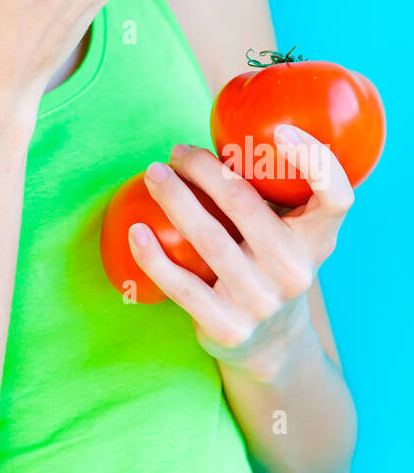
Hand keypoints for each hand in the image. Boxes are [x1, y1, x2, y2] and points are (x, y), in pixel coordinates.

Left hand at [128, 125, 354, 376]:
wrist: (271, 345)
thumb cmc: (270, 263)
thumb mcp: (289, 232)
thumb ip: (272, 192)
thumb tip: (222, 128)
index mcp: (317, 239)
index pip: (336, 198)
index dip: (317, 162)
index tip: (281, 132)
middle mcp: (295, 270)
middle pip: (246, 205)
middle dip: (204, 168)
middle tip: (176, 151)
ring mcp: (261, 301)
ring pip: (208, 239)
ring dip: (174, 198)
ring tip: (153, 173)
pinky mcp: (227, 327)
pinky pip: (181, 285)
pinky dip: (153, 255)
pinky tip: (135, 230)